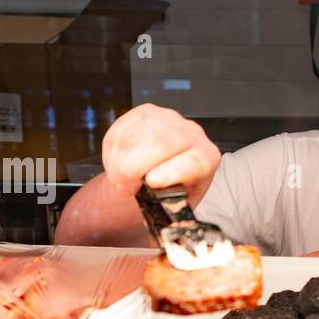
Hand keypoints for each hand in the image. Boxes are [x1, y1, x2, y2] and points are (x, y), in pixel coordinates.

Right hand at [100, 103, 220, 201]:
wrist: (162, 176)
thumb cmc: (173, 191)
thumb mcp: (178, 204)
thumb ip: (172, 200)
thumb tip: (156, 194)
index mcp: (206, 157)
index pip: (193, 161)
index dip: (172, 171)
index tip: (153, 181)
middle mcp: (191, 133)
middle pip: (160, 143)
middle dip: (134, 168)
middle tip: (125, 187)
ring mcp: (167, 119)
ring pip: (135, 137)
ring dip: (119, 163)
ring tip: (120, 181)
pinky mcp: (144, 113)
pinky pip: (120, 131)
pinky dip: (112, 153)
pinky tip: (117, 165)